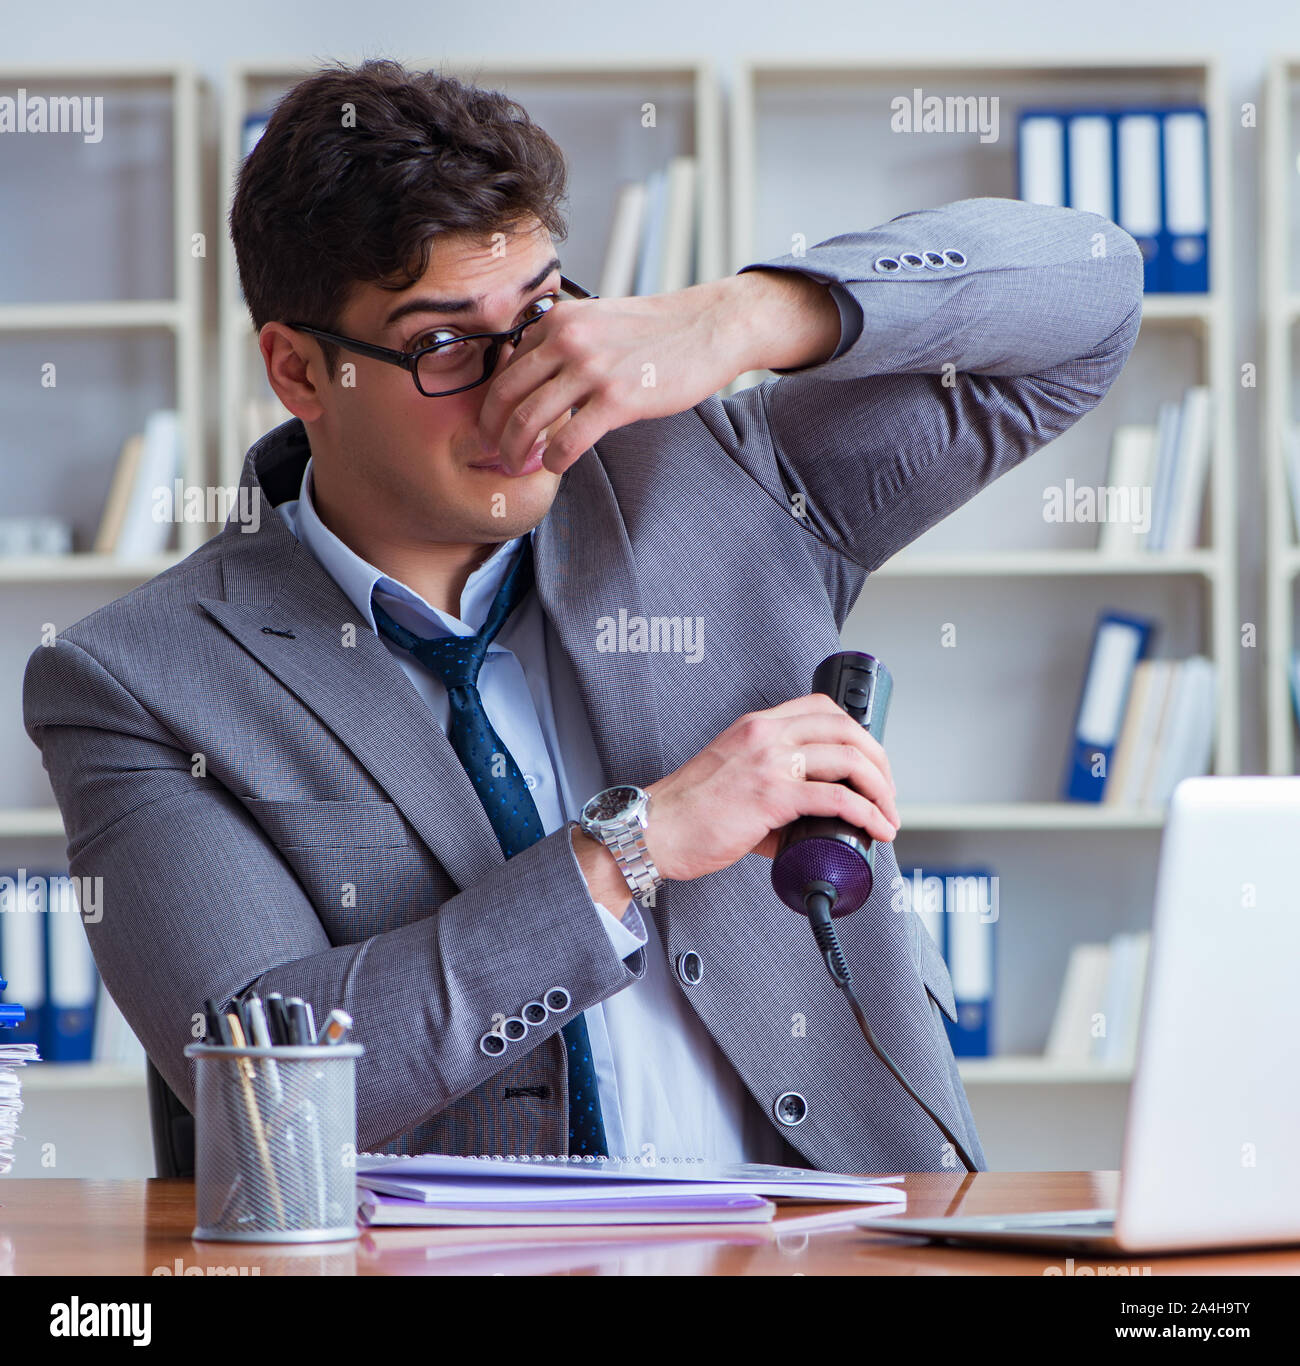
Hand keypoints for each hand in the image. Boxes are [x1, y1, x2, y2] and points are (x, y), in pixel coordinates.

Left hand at [474, 278, 749, 475]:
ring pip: (528, 419)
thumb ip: (564, 342)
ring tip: (517, 466)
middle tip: (495, 453)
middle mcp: (568, 340)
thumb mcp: (598, 320)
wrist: (708, 327)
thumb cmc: (657, 331)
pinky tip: (557, 466)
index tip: (496, 427)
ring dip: (516, 451)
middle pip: (506, 394)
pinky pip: (568, 439)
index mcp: (559, 321)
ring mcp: (591, 369)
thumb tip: (535, 377)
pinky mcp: (617, 398)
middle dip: (492, 431)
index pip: (507, 367)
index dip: (493, 403)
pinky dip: (555, 460)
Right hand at [642, 694, 900, 884]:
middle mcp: (765, 735)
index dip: (856, 731)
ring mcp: (769, 763)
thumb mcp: (733, 778)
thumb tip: (806, 822)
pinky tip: (875, 828)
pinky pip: (837, 798)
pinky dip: (867, 813)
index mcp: (756, 726)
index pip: (822, 707)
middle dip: (879, 761)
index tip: (868, 760)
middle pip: (846, 729)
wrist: (655, 830)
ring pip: (849, 759)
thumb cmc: (687, 811)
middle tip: (886, 791)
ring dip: (881, 789)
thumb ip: (771, 788)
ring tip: (888, 814)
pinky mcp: (771, 796)